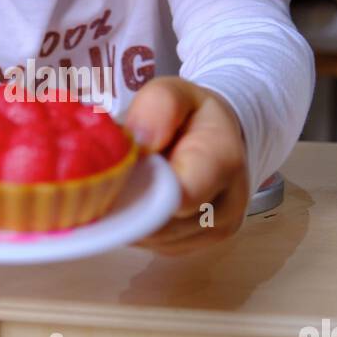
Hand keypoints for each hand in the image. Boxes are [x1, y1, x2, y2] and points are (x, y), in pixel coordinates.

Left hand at [123, 77, 249, 255]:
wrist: (220, 137)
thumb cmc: (192, 115)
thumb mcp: (175, 91)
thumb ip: (158, 106)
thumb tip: (140, 144)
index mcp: (222, 160)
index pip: (181, 194)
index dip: (141, 191)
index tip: (115, 177)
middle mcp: (227, 204)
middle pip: (162, 223)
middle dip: (129, 203)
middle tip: (109, 179)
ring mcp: (215, 230)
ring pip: (155, 239)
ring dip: (131, 217)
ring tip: (128, 184)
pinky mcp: (198, 244)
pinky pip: (156, 246)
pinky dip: (138, 228)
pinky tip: (137, 201)